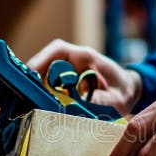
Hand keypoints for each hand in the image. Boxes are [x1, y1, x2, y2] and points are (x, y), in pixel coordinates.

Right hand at [27, 39, 141, 114]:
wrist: (129, 90)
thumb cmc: (125, 91)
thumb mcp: (118, 99)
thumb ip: (103, 101)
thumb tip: (83, 104)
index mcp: (86, 58)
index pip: (59, 50)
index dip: (43, 58)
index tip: (32, 71)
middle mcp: (75, 61)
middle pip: (47, 61)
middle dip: (34, 74)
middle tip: (25, 92)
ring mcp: (70, 70)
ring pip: (46, 72)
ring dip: (38, 85)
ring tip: (30, 100)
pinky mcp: (68, 81)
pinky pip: (51, 83)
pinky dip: (44, 92)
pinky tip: (41, 105)